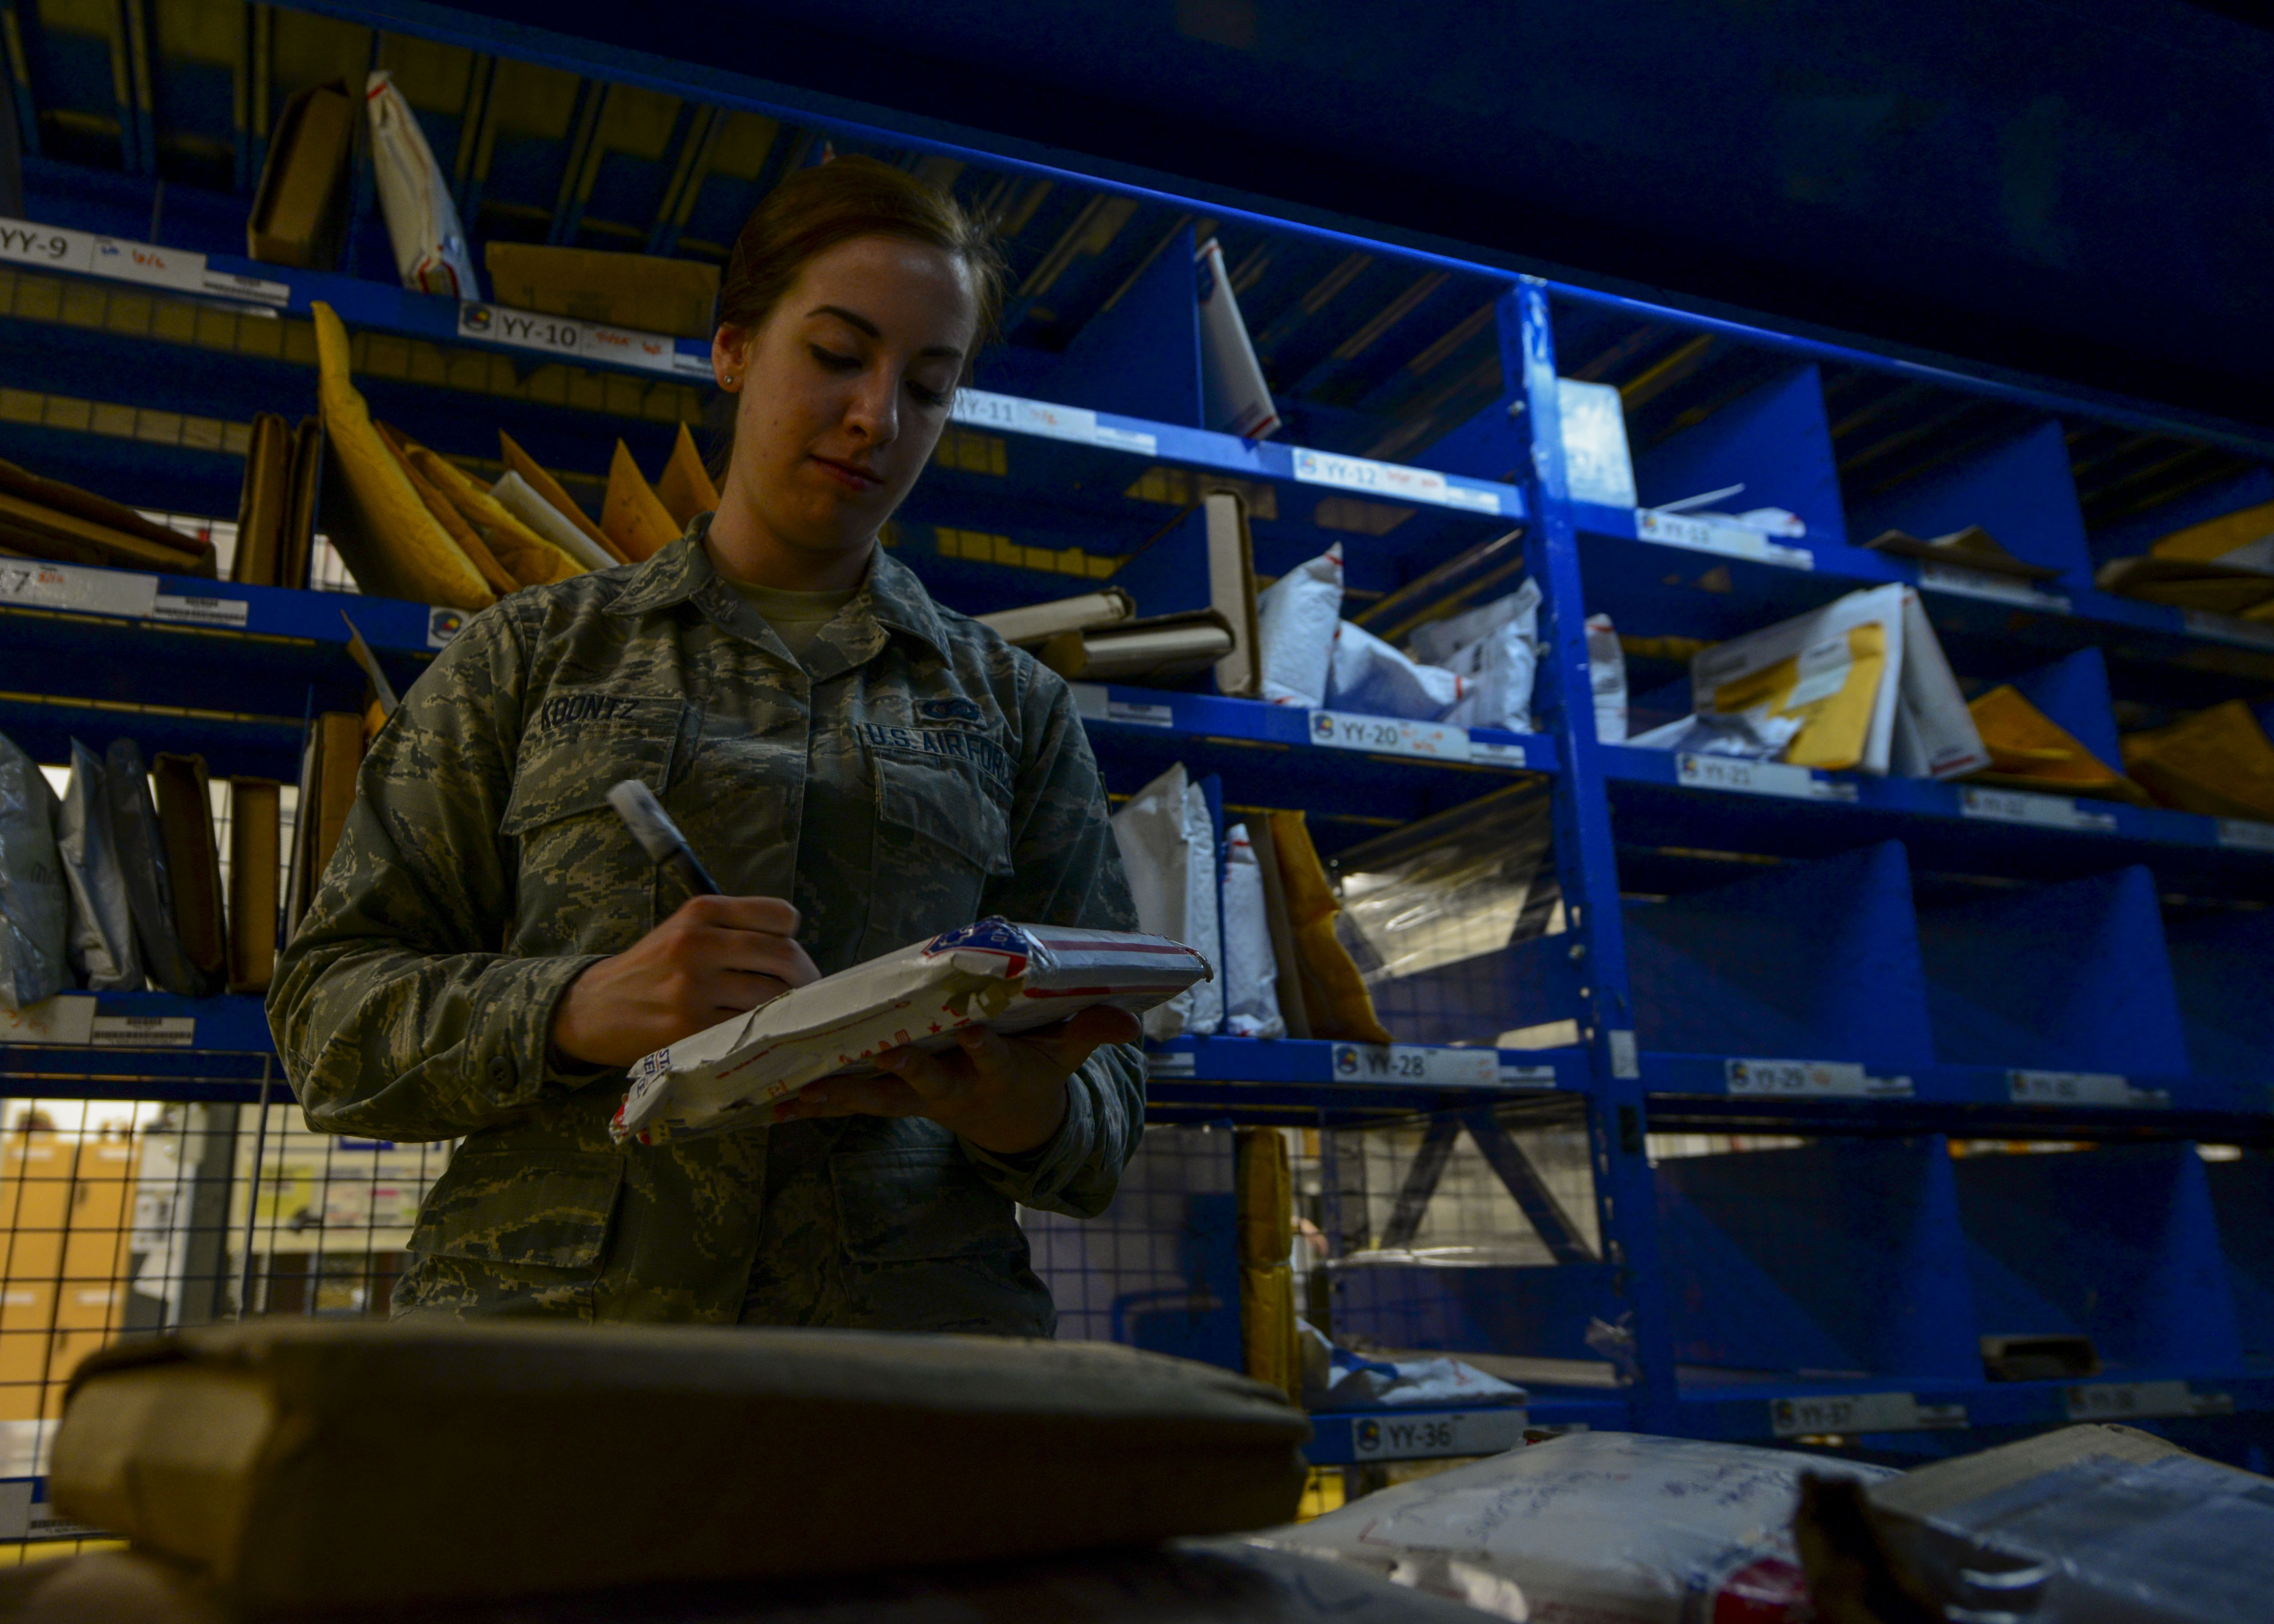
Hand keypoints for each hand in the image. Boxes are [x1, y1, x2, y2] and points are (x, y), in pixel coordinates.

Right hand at [550, 895, 818, 1068]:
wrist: (594, 1007)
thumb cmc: (651, 968)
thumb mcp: (684, 929)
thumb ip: (733, 929)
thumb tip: (793, 951)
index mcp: (701, 912)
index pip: (780, 916)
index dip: (793, 938)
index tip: (790, 956)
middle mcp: (697, 943)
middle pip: (784, 956)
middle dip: (806, 978)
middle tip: (808, 993)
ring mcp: (693, 987)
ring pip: (771, 996)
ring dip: (789, 1009)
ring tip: (788, 1015)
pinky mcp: (689, 1027)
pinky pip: (747, 1028)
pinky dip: (763, 1032)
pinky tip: (761, 1034)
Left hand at [769, 1005, 1141, 1154]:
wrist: (1007, 1120)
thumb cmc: (1034, 1070)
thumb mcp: (1065, 1053)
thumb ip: (1091, 1031)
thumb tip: (1133, 1024)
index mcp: (994, 1072)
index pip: (988, 1057)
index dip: (979, 1045)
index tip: (969, 1027)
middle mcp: (951, 1088)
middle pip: (922, 1080)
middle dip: (900, 1068)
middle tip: (878, 1052)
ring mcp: (915, 1098)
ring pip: (872, 1095)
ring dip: (835, 1092)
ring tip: (794, 1090)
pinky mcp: (889, 1101)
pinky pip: (845, 1103)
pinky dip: (810, 1104)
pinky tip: (770, 1104)